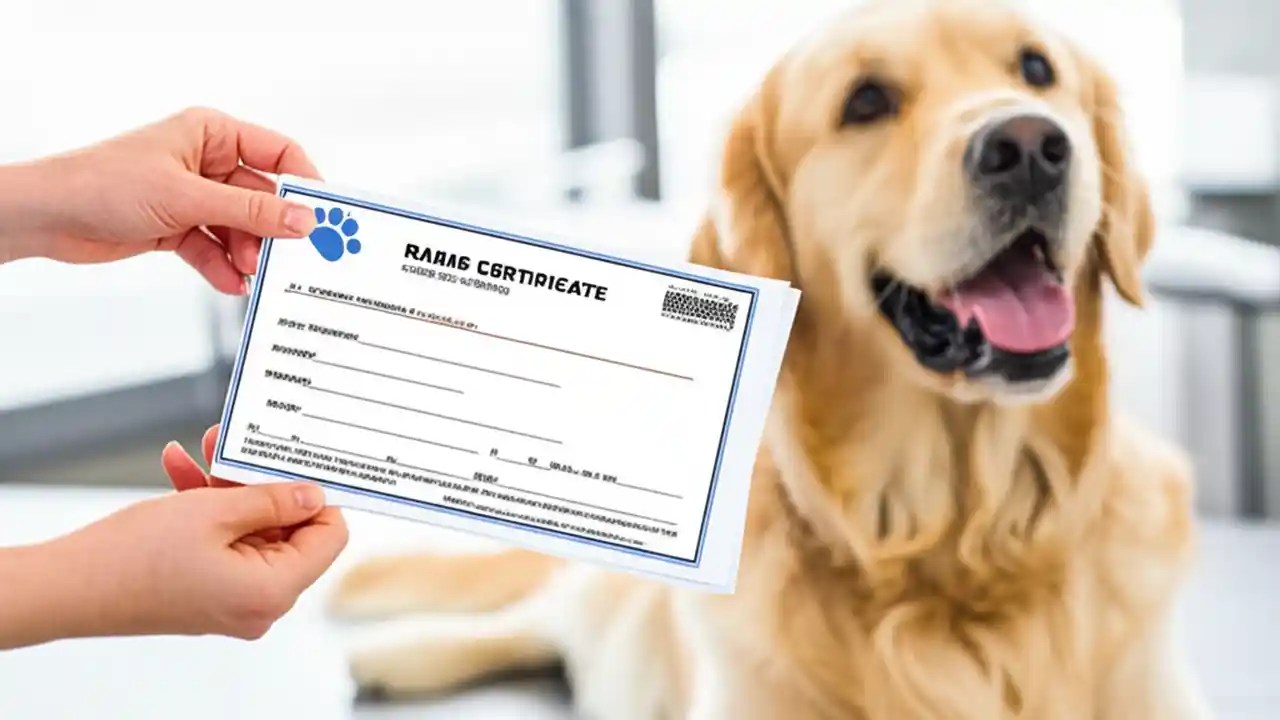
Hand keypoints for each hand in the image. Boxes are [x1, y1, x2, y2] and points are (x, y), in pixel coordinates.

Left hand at [0, 107, 320, 293]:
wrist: (48, 216)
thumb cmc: (105, 183)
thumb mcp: (189, 198)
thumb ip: (251, 212)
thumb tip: (302, 220)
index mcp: (212, 133)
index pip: (278, 153)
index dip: (304, 184)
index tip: (325, 215)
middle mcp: (206, 161)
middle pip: (261, 197)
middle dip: (272, 230)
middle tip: (292, 257)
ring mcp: (192, 196)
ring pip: (239, 228)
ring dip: (247, 253)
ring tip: (252, 273)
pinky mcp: (177, 226)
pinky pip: (214, 248)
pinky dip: (223, 266)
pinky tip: (231, 283)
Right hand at [37, 426, 347, 642]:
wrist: (67, 586)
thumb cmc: (135, 555)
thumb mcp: (215, 511)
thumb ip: (274, 501)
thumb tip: (315, 494)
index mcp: (272, 591)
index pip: (329, 537)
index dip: (318, 496)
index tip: (301, 463)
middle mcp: (259, 604)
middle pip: (289, 532)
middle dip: (263, 484)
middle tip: (244, 446)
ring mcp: (232, 601)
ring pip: (251, 531)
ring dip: (229, 488)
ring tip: (205, 445)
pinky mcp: (207, 592)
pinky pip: (224, 544)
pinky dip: (207, 509)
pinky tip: (179, 467)